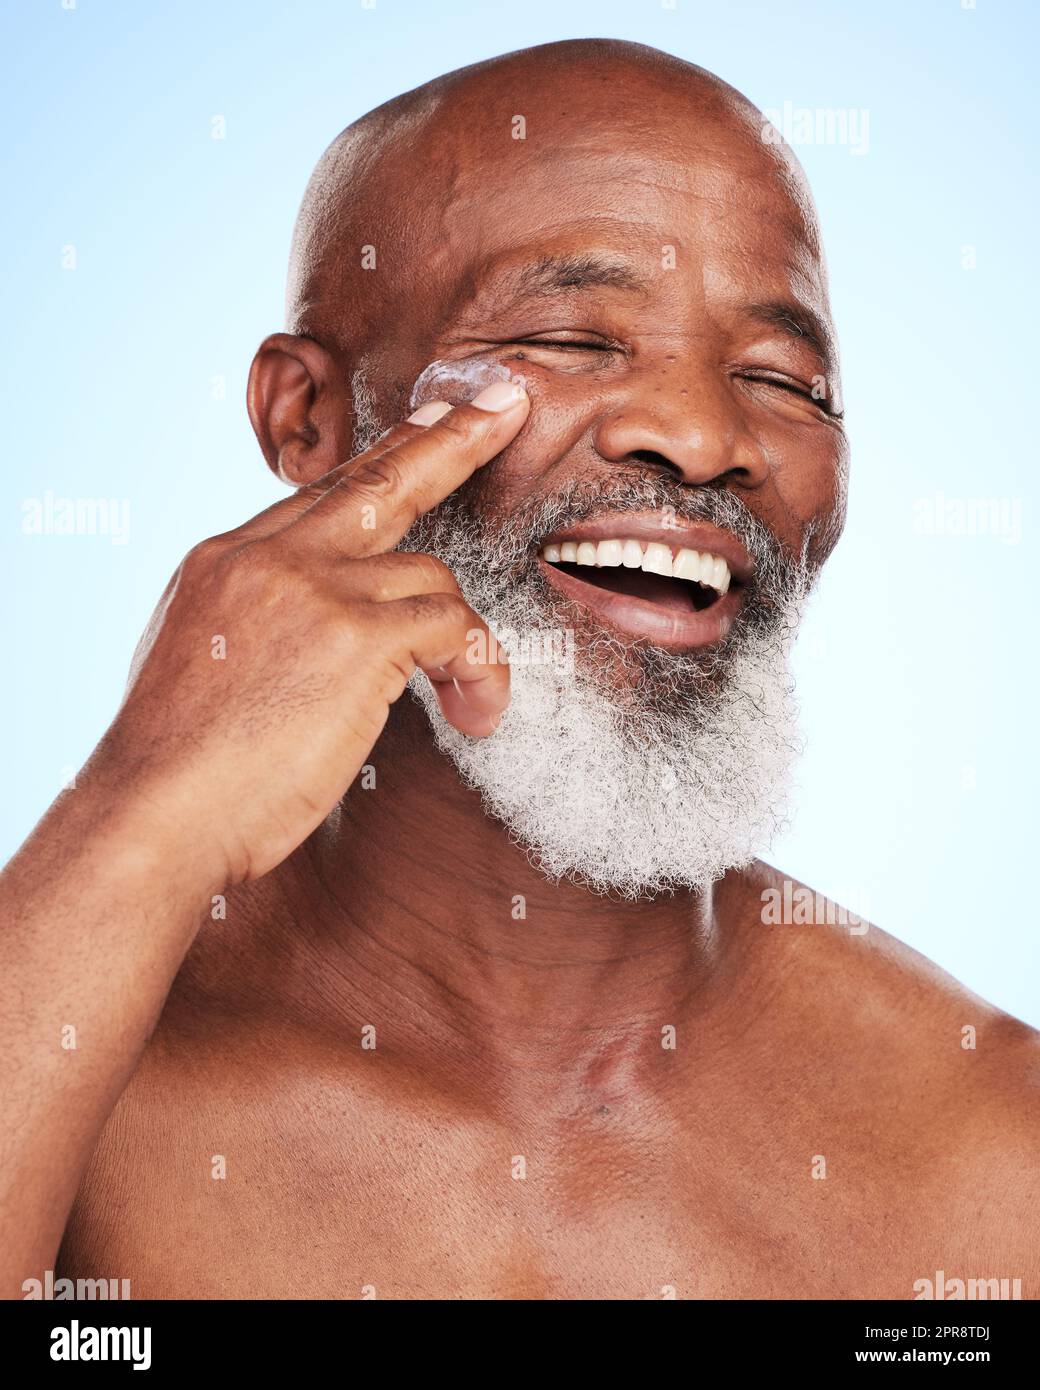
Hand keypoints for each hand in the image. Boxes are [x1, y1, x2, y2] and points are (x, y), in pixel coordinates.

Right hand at [99, 380, 529, 886]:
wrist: (155, 814)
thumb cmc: (180, 767)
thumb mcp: (198, 660)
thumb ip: (254, 619)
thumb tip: (302, 627)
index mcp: (228, 560)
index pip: (322, 495)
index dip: (386, 460)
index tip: (432, 421)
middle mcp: (270, 556)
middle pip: (380, 479)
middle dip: (452, 438)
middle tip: (506, 402)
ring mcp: (315, 587)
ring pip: (432, 578)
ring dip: (463, 641)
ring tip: (469, 702)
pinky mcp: (358, 635)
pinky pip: (457, 629)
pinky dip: (479, 670)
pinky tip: (475, 713)